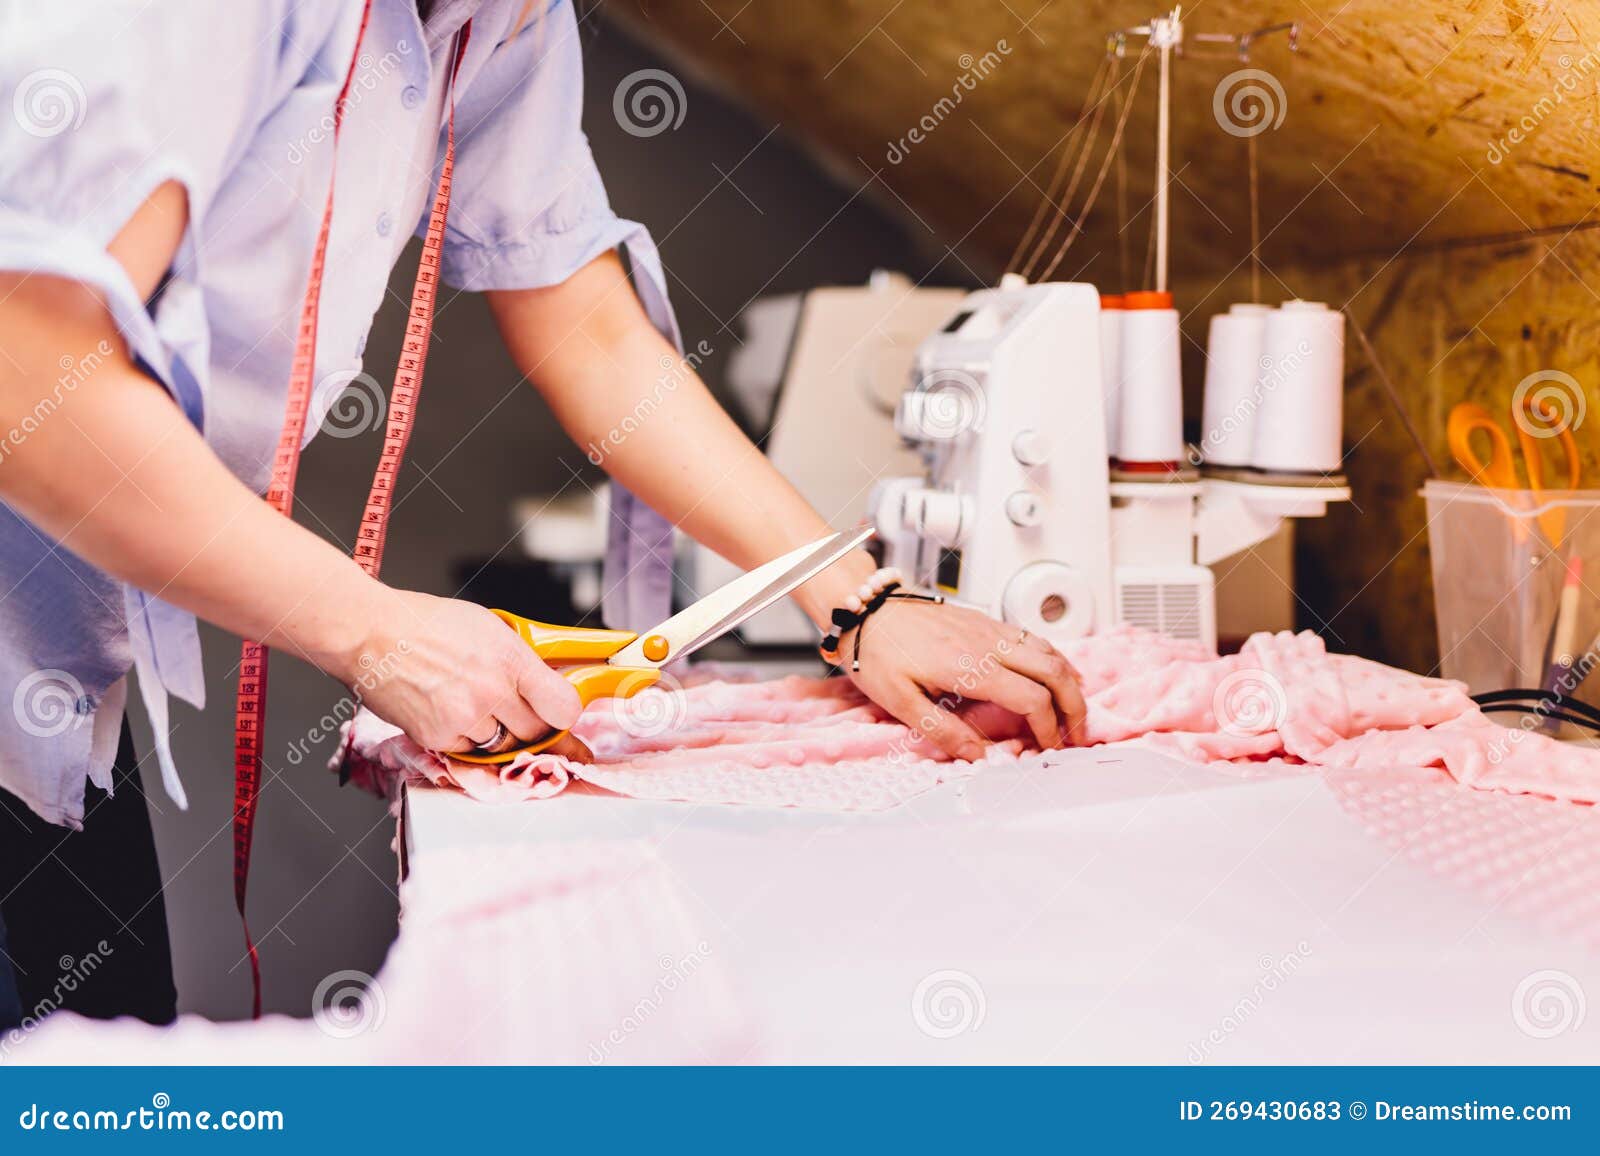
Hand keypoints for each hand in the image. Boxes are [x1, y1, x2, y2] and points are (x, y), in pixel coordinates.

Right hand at [324, 589, 583, 756]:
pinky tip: (455, 714)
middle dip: (535, 729)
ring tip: (479, 707)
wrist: (370, 633)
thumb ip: (522, 660)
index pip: (564, 707)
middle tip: (525, 718)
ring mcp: (464, 717)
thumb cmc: (426, 623)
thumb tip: (550, 684)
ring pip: (503, 747)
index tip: (564, 717)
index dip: (567, 716)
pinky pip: (470, 752)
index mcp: (511, 658)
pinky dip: (469, 739)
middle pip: (537, 734)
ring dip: (500, 735)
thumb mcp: (490, 628)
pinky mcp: (438, 736)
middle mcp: (491, 691)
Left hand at [843, 598, 1087, 759]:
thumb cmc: (878, 653)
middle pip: (1054, 672)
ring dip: (1070, 682)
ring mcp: (990, 630)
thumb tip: (980, 757)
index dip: (1047, 728)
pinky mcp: (986, 622)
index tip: (1047, 747)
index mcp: (970, 668)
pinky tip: (1058, 673)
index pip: (1031, 699)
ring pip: (1050, 651)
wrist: (866, 609)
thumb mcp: (900, 703)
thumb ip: (943, 732)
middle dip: (1074, 707)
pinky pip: (1034, 638)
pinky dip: (1055, 659)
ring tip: (1074, 711)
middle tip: (1076, 735)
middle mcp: (988, 645)